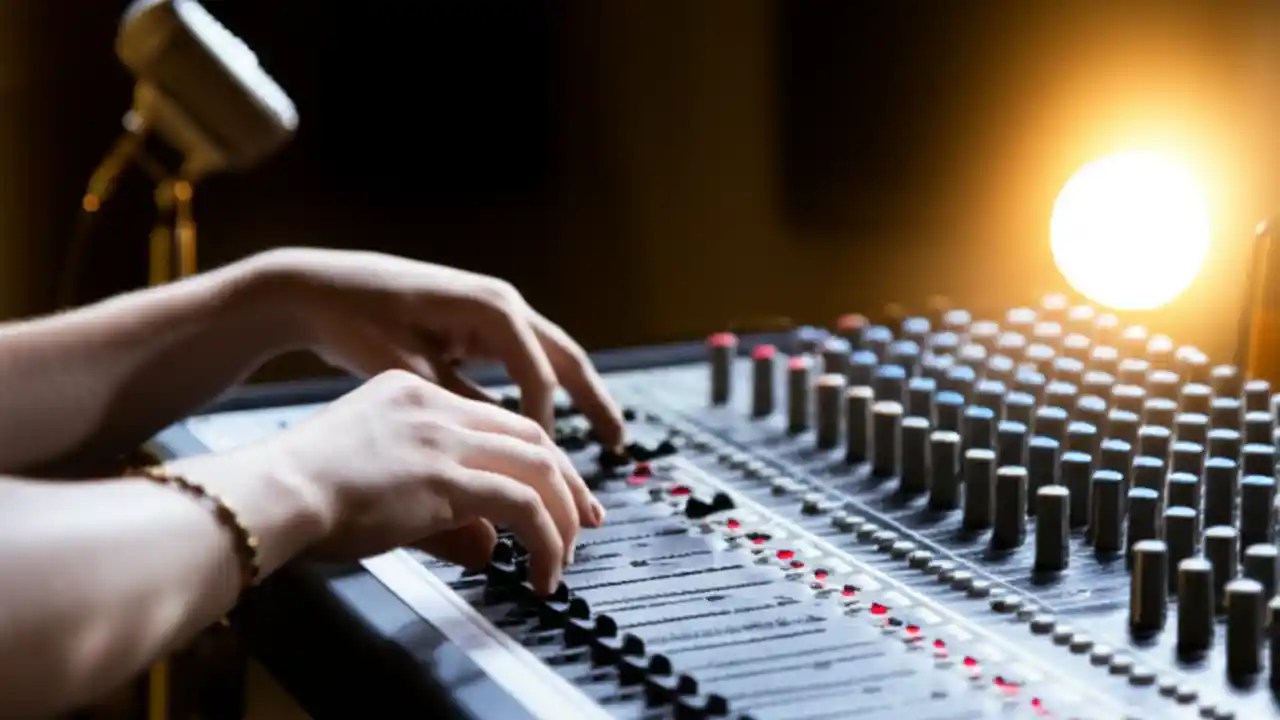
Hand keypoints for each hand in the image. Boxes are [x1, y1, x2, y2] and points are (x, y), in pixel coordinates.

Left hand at [248, 247, 625, 448]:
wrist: (317, 288)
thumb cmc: (357, 322)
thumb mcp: (408, 372)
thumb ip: (458, 409)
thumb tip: (495, 453)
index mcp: (492, 310)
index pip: (539, 378)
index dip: (543, 429)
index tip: (542, 473)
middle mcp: (502, 305)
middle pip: (567, 358)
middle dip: (595, 403)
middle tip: (620, 443)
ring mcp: (491, 313)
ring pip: (551, 358)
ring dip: (578, 395)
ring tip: (606, 435)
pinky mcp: (476, 325)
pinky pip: (525, 360)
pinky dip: (544, 389)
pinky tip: (546, 419)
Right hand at [265, 370, 601, 592]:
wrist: (270, 491)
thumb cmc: (303, 496)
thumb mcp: (381, 494)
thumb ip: (441, 517)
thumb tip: (485, 547)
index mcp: (413, 395)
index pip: (495, 424)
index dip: (534, 460)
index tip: (554, 491)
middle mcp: (434, 407)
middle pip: (529, 437)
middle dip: (566, 482)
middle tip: (583, 519)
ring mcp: (442, 438)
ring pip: (537, 467)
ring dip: (562, 514)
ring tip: (566, 554)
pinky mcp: (445, 476)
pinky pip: (523, 506)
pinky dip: (546, 538)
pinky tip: (543, 570)